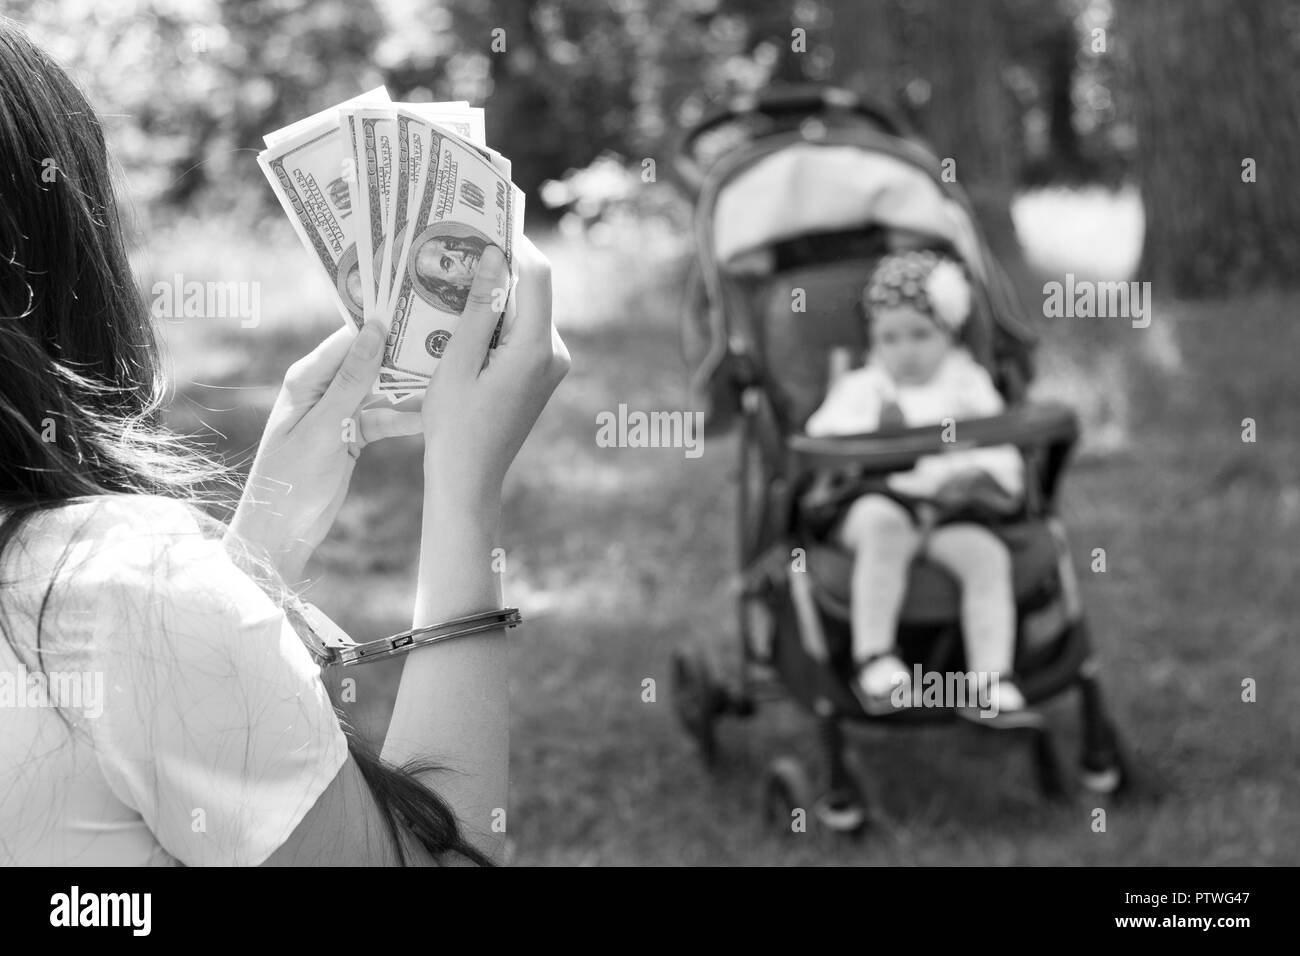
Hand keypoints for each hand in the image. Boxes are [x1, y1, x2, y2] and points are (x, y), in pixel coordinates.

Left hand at [228, 319, 421, 581]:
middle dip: (403, 354)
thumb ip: (351, 380)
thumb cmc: (292, 477)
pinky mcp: (352, 434)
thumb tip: (375, 331)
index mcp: (307, 378)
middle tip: (445, 343)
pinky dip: (404, 418)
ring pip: (382, 389)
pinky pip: (384, 418)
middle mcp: (323, 389)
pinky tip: (432, 416)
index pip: (350, 338)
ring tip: (448, 377)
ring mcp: (339, 412)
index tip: (420, 311)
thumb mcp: (325, 426)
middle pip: (370, 360)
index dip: (383, 324)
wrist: (282, 530)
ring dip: (409, 387)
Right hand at [420, 237, 569, 516]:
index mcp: (537, 348)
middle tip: (455, 248)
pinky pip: (520, 334)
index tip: (482, 221)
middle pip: (531, 292)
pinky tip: (460, 320)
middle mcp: (554, 353)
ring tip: (449, 282)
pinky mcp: (539, 375)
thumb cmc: (455, 426)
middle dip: (497, 268)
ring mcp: (550, 366)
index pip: (537, 276)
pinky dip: (494, 322)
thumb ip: (479, 307)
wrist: (469, 479)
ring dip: (491, 296)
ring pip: (524, 312)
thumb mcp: (458, 361)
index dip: (513, 243)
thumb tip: (495, 255)